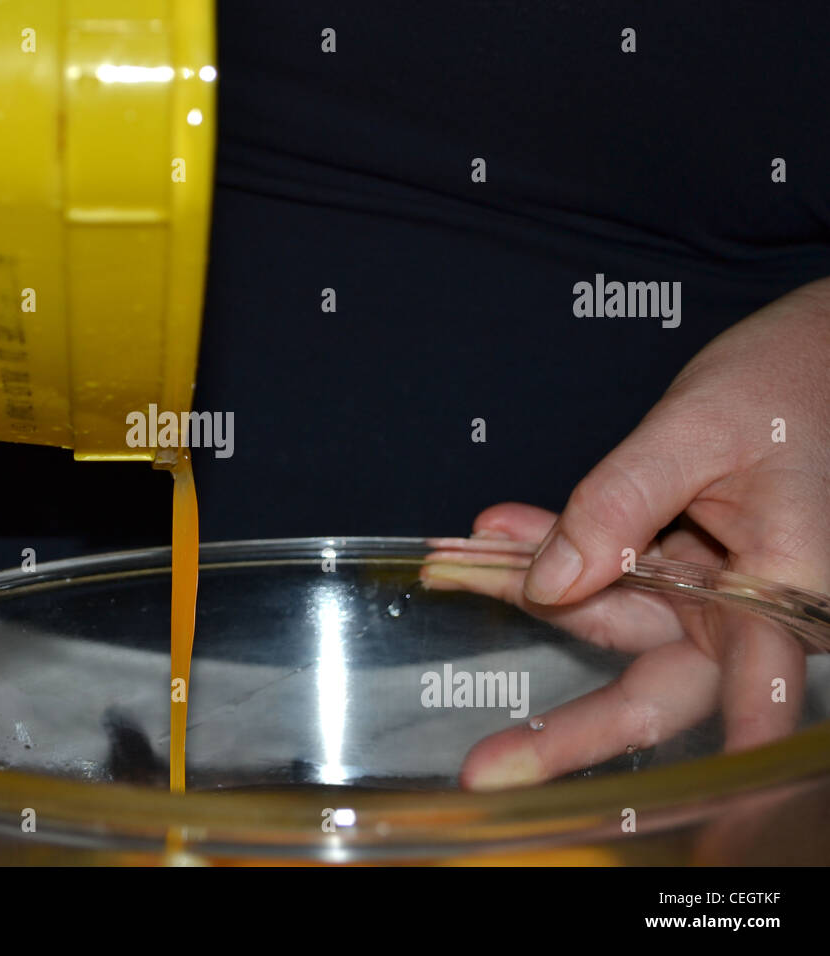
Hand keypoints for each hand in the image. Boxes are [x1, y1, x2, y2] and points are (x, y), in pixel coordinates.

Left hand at [423, 278, 829, 789]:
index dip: (706, 750)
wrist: (816, 349)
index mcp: (790, 590)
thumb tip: (551, 582)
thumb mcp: (698, 428)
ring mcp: (715, 594)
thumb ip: (622, 502)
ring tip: (454, 562)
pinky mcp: (683, 566)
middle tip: (485, 771)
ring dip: (527, 586)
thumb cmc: (790, 378)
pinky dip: (550, 549)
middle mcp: (754, 611)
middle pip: (656, 691)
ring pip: (610, 619)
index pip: (746, 690)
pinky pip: (606, 572)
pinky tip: (495, 533)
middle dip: (565, 730)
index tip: (673, 822)